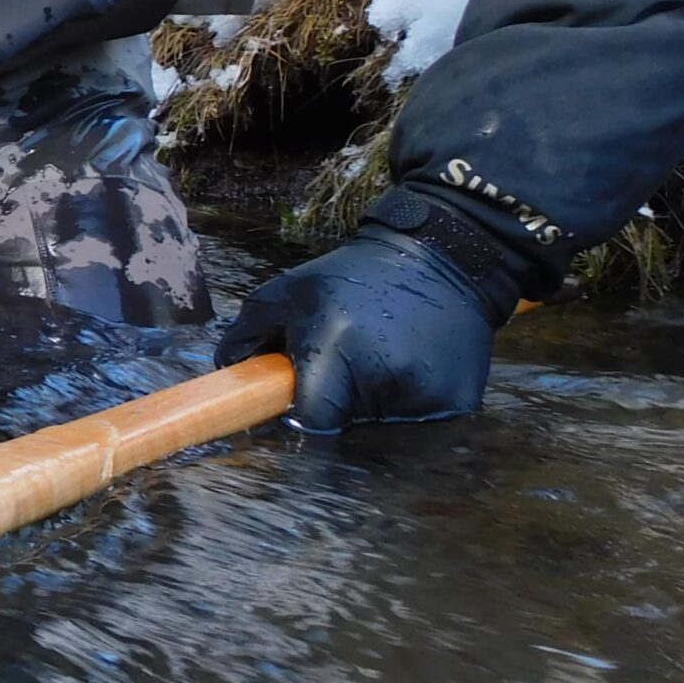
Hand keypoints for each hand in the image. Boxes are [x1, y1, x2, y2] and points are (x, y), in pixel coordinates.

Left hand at [217, 226, 506, 431]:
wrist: (442, 258)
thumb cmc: (352, 276)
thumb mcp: (286, 292)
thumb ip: (244, 337)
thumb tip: (225, 381)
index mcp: (338, 345)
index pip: (313, 420)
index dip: (301, 421)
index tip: (297, 408)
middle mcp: (387, 374)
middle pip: (344, 424)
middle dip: (334, 403)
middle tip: (342, 366)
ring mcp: (427, 393)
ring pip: (380, 425)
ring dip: (370, 403)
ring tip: (379, 358)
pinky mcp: (458, 402)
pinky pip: (416, 421)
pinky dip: (406, 402)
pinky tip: (409, 362)